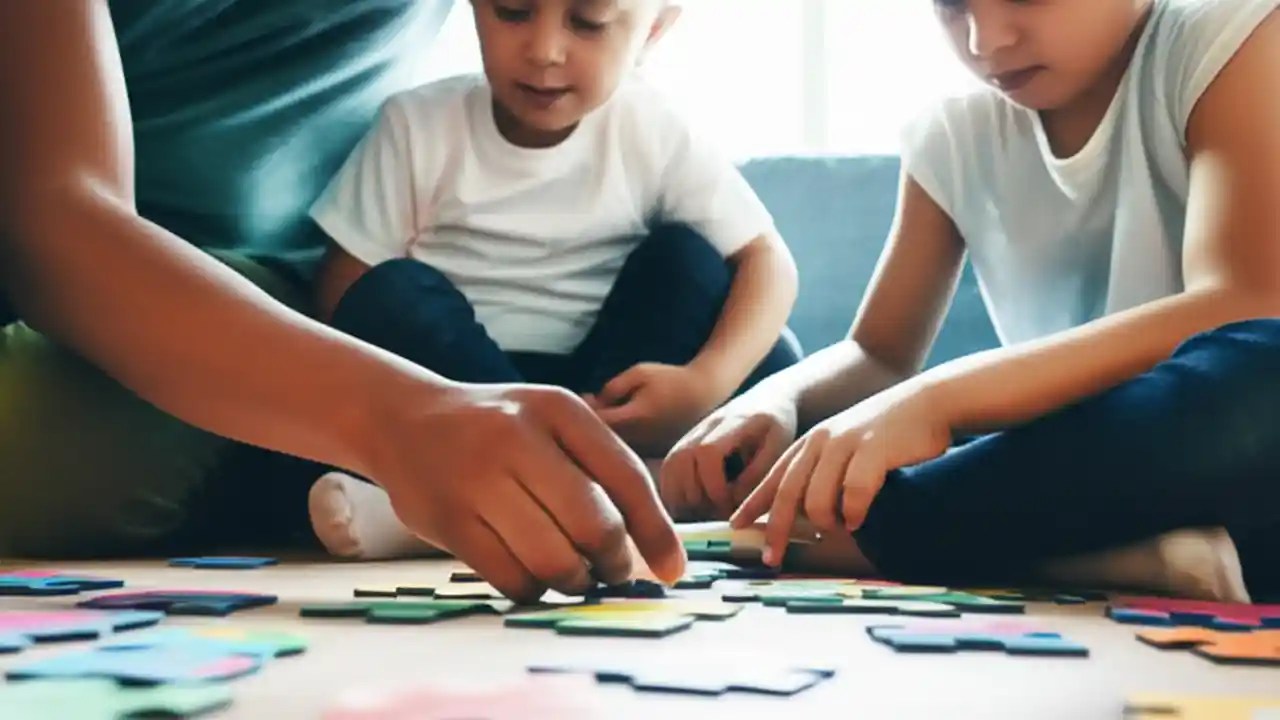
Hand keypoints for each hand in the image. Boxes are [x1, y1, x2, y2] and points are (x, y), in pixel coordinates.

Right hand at [365, 380, 685, 602]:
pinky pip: (510, 578)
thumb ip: (598, 470)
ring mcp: (479, 479)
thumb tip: (653, 548)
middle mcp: (519, 437)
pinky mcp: (448, 520)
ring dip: (574, 581)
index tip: (672, 570)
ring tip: (573, 575)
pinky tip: (531, 577)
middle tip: (612, 573)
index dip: (656, 532)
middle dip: (614, 563)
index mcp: (559, 410)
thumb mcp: (551, 423)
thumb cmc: (499, 431)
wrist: (405, 420)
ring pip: (554, 559)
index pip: (627, 478)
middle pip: (595, 526)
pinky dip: (532, 589)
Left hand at [584, 363, 721, 456]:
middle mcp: (639, 439)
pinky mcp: (654, 455)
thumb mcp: (639, 372)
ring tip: (609, 409)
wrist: (704, 395)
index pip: (597, 423)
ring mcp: (647, 450)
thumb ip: (612, 387)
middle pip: (601, 439)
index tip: (586, 396)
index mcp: (634, 418)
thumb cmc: (670, 379)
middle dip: (592, 421)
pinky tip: (624, 421)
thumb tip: (593, 404)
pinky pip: (629, 450)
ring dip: (605, 430)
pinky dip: (620, 438)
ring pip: (614, 447)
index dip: (584, 411)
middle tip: (592, 400)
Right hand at [658, 389, 797, 520]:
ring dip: (680, 494)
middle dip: (696, 494)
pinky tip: (690, 505)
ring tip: (702, 511)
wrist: (768, 397)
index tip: (729, 505)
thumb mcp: (780, 447)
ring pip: (670, 464)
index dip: (714, 484)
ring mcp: (694, 430)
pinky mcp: (687, 440)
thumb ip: (758, 473)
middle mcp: (708, 424)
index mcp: (734, 422)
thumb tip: (734, 501)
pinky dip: (673, 489)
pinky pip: (669, 466)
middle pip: (682, 459)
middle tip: (716, 512)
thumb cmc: (778, 424)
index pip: (708, 451)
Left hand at [731, 382, 951, 565]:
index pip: (774, 478)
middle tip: (771, 558)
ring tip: (841, 527)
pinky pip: (853, 494)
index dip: (753, 504)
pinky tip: (859, 520)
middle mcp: (821, 442)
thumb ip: (824, 471)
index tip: (735, 527)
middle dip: (776, 530)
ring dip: (825, 522)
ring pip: (817, 499)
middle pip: (786, 493)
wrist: (928, 402)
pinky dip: (853, 513)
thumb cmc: (888, 433)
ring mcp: (846, 444)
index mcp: (811, 443)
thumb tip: (807, 514)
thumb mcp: (846, 445)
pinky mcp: (873, 450)